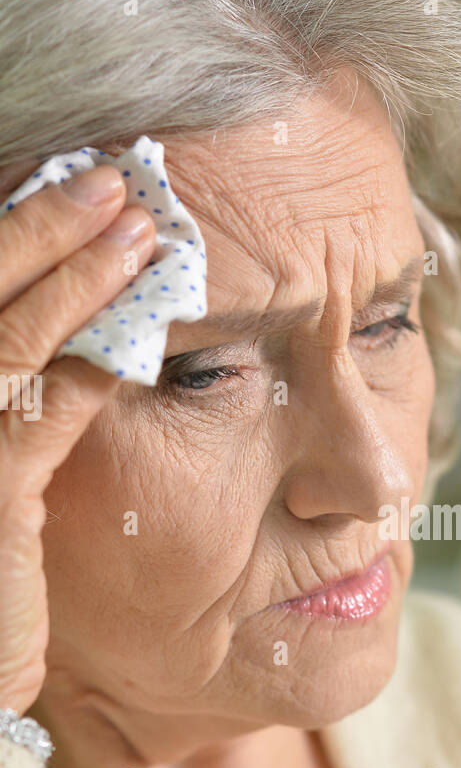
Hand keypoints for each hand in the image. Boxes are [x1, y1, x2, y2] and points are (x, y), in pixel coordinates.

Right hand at [0, 161, 155, 715]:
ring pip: (5, 339)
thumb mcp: (13, 486)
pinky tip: (140, 317)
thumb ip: (32, 406)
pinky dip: (89, 354)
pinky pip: (40, 413)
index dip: (14, 233)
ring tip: (137, 224)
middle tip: (114, 176)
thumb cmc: (1, 590)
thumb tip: (91, 341)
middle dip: (39, 225)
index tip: (76, 184)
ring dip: (72, 274)